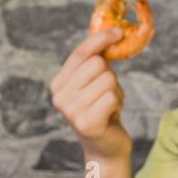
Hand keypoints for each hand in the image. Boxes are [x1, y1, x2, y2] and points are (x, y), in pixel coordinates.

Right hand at [50, 27, 131, 160]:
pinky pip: (111, 97)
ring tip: (108, 106)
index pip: (81, 52)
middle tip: (106, 94)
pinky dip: (117, 103)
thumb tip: (111, 29)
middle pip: (97, 64)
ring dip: (115, 92)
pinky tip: (110, 115)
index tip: (118, 32)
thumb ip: (96, 59)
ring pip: (107, 79)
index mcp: (58, 83)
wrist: (106, 147)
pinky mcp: (86, 123)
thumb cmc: (103, 110)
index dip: (101, 39)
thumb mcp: (95, 82)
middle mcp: (60, 96)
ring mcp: (71, 111)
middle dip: (110, 76)